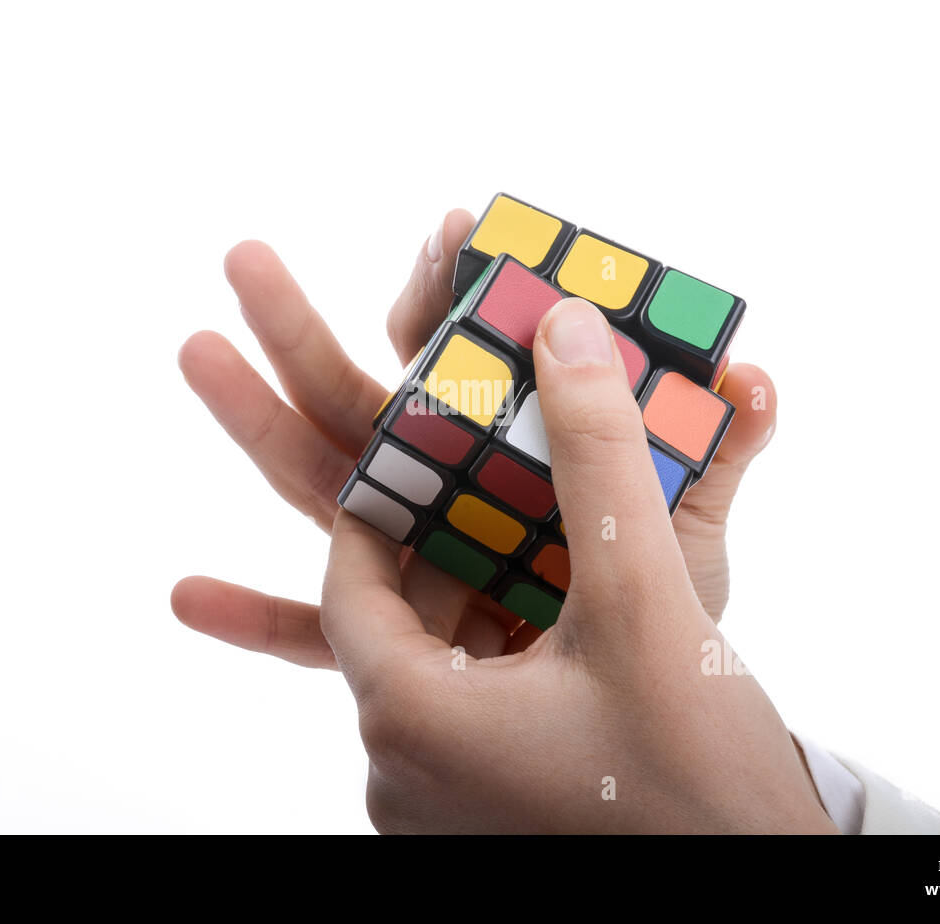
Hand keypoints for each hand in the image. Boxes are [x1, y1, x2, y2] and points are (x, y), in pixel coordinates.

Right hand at [172, 210, 776, 666]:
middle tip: (245, 258)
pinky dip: (250, 614)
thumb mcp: (684, 533)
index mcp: (505, 449)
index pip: (466, 356)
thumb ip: (712, 460)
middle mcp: (440, 488)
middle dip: (304, 325)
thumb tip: (756, 378)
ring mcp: (403, 559)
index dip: (453, 292)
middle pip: (361, 397)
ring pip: (316, 482)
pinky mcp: (384, 641)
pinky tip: (183, 597)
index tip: (453, 229)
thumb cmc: (658, 610)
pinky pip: (310, 629)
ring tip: (196, 351)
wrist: (632, 711)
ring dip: (251, 419)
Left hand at [319, 298, 832, 831]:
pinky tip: (560, 620)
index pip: (349, 575)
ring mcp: (438, 804)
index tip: (430, 440)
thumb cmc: (699, 770)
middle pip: (393, 619)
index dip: (388, 495)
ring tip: (536, 537)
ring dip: (479, 595)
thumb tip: (563, 332)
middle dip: (446, 542)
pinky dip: (500, 654)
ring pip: (434, 664)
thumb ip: (598, 457)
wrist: (764, 879)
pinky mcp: (480, 815)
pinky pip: (466, 711)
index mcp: (408, 718)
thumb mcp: (645, 597)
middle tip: (493, 477)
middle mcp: (399, 773)